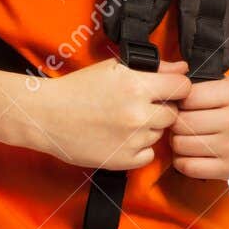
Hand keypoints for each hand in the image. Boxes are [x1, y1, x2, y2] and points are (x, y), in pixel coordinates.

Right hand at [29, 57, 189, 169]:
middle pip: (173, 113)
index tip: (168, 90)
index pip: (183, 87)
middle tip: (141, 106)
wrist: (45, 115)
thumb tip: (183, 68)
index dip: (177, 87)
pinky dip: (140, 148)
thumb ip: (155, 67)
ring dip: (150, 128)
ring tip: (125, 121)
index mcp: (137, 86)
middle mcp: (138, 114)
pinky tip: (122, 137)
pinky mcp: (123, 160)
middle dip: (162, 109)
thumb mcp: (115, 67)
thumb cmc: (78, 88)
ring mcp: (131, 140)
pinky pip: (149, 155)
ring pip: (160, 134)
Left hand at [169, 77, 228, 180]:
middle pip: (181, 122)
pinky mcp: (227, 169)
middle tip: (184, 123)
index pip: (187, 96)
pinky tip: (193, 152)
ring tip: (188, 137)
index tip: (184, 104)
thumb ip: (193, 80)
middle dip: (176, 123)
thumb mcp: (220, 87)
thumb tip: (165, 73)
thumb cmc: (228, 111)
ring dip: (177, 142)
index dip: (179, 101)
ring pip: (180, 145)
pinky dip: (183, 160)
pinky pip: (186, 165)